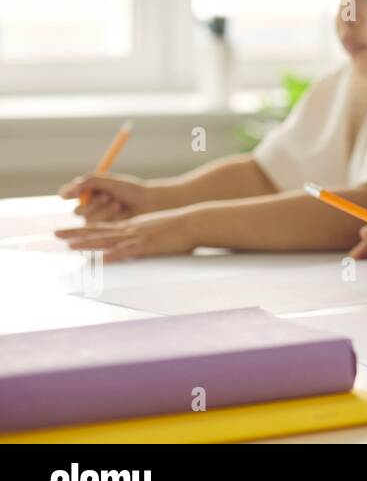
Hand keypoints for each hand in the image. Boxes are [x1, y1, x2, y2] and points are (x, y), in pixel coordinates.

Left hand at [53, 210, 197, 261]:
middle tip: (56, 233)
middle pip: (99, 231)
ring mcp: (138, 236)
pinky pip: (128, 250)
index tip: (67, 232)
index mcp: (132, 226)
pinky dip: (115, 254)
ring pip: (108, 240)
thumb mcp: (157, 230)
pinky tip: (103, 258)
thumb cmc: (180, 228)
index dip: (83, 230)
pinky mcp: (148, 244)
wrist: (196, 221)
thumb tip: (137, 245)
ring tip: (70, 246)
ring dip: (89, 243)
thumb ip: (144, 238)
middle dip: (76, 233)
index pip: (102, 227)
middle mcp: (131, 229)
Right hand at [57, 173, 166, 220]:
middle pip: (77, 210)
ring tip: (118, 203)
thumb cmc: (132, 190)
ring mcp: (95, 219)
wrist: (149, 202)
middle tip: (107, 196)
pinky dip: (108, 215)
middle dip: (92, 204)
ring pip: (88, 220)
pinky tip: (119, 208)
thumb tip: (75, 186)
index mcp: (88, 192)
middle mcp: (89, 206)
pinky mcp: (103, 229)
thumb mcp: (112, 182)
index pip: (67, 193)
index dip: (67, 193)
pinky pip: (97, 227)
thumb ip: (92, 181)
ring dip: (103, 210)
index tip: (72, 192)